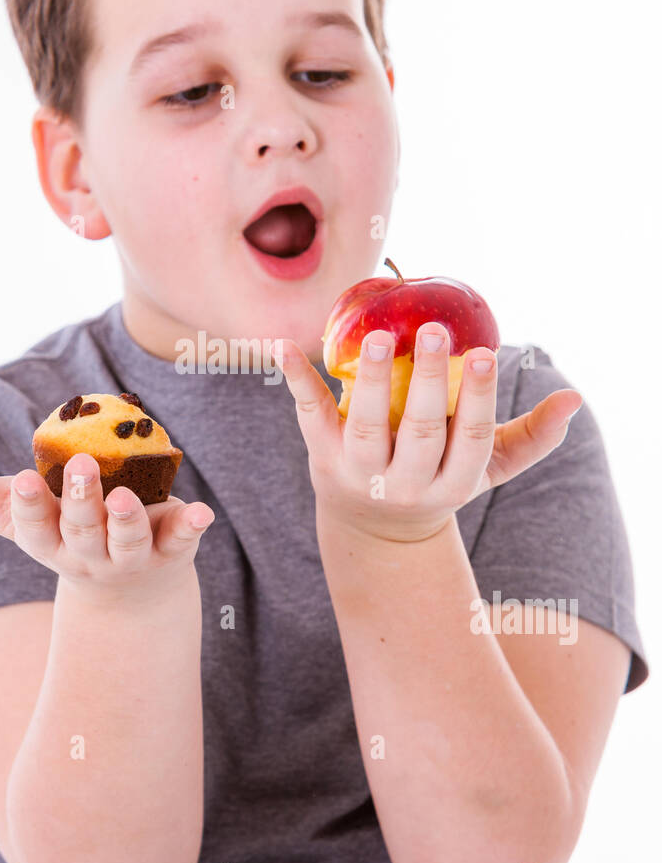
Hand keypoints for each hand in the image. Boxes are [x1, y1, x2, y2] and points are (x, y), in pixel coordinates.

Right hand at [0, 454, 214, 593]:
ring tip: (127, 496)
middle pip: (82, 530)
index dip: (29, 506)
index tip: (23, 480)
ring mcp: (130, 556)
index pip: (33, 527)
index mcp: (48, 542)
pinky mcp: (170, 549)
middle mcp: (88, 554)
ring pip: (127, 540)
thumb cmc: (60, 531)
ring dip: (127, 519)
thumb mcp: (11, 514)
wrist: (129, 585)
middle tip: (78, 467)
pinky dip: (191, 527)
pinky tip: (201, 512)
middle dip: (80, 502)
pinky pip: (181, 540)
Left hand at [277, 324, 582, 542]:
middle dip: (431, 384)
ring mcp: (360, 474)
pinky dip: (298, 381)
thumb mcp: (485, 470)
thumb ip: (530, 436)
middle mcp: (407, 484)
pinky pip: (310, 416)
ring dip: (373, 381)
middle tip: (436, 332)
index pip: (471, 439)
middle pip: (421, 433)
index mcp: (453, 484)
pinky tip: (286, 346)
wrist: (372, 530)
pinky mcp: (322, 458)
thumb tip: (575, 399)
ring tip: (383, 337)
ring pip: (367, 428)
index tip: (485, 354)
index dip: (478, 398)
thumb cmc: (440, 478)